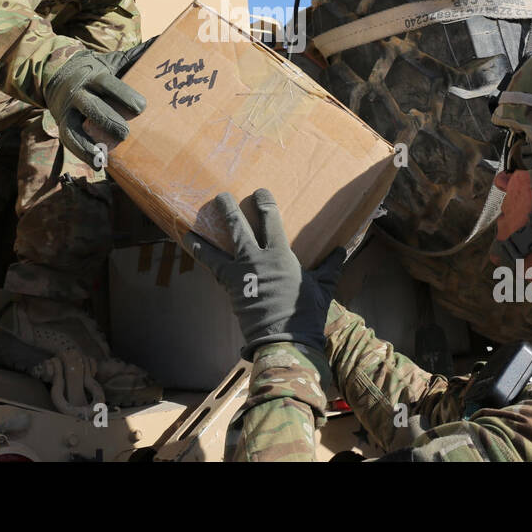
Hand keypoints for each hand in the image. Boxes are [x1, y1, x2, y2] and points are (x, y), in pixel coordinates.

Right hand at [44, 48, 147, 165]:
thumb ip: (135, 56)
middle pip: (91, 107)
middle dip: (108, 120)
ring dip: (89, 143)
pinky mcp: (62, 125)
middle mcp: (78, 92)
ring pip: (75, 128)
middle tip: (126, 133)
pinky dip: (83, 153)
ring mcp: (67, 110)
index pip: (107, 83)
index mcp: (93, 75)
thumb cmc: (95, 69)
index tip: (142, 107)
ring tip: (106, 156)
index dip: (123, 94)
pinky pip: (69, 141)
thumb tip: (163, 41)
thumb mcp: (112, 60)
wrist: (56, 73)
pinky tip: (98, 164)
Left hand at [184, 189, 345, 357]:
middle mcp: (256, 260)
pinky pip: (211, 266)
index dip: (264, 202)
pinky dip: (200, 253)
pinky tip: (190, 243)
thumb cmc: (305, 313)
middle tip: (221, 196)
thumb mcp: (322, 288)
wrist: (285, 339)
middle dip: (229, 209)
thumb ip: (330, 267)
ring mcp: (240, 274)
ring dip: (206, 232)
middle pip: (238, 228)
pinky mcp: (230, 287)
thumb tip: (342, 251)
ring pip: (219, 247)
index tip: (260, 192)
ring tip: (194, 221)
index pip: (271, 220)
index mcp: (280, 255)